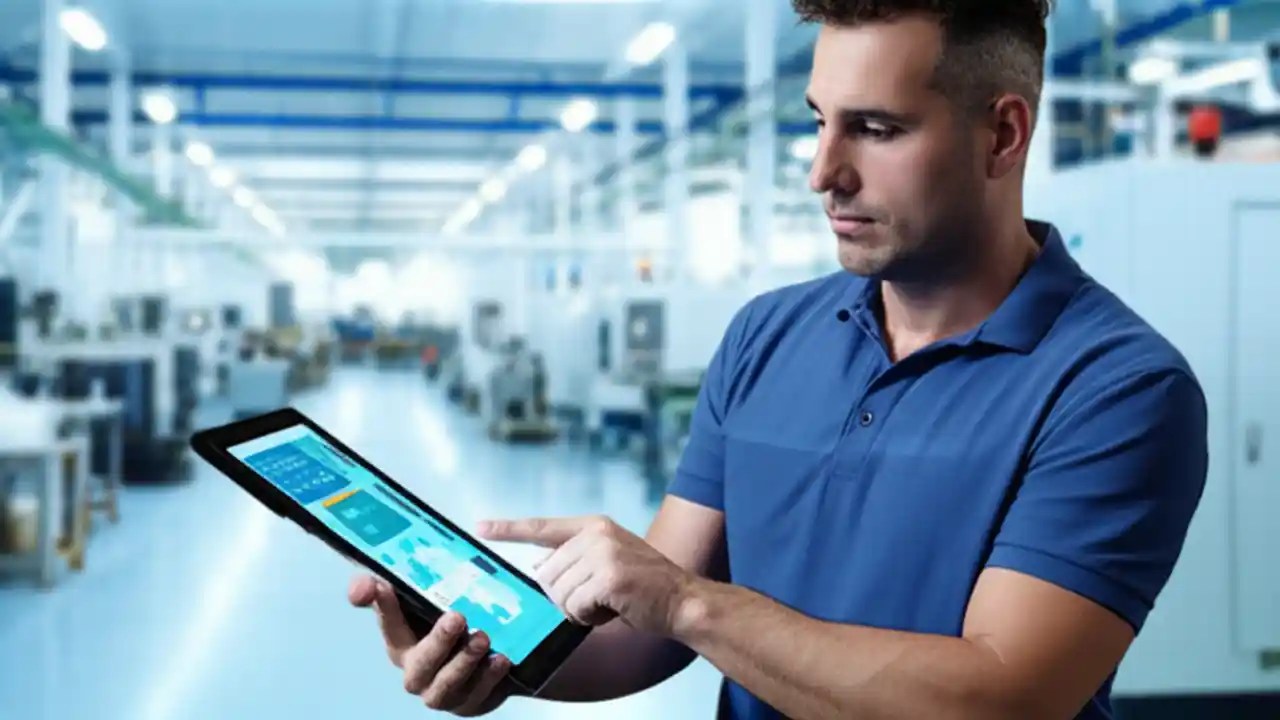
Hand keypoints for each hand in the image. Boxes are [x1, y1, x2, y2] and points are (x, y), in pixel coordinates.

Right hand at [348, 575, 516, 715]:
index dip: (382, 604)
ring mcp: (441, 692)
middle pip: (420, 664)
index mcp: (401, 642)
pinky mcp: (469, 704)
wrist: (488, 651)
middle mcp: (417, 672)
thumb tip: (371, 580)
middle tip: (457, 617)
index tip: (381, 586)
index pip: (386, 621)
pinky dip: (489, 679)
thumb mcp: (429, 595)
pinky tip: (500, 660)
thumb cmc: (448, 621)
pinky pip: (476, 698)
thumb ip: (400, 582)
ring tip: (482, 639)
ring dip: (464, 662)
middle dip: (437, 642)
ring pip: (446, 686)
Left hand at [478, 515, 698, 636]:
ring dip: (578, 609)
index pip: (543, 526)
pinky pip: (574, 606)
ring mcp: (604, 553)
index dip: (509, 528)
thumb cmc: (643, 587)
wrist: (682, 600)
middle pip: (547, 573)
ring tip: (607, 603)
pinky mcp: (609, 577)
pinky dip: (588, 617)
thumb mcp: (607, 562)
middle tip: (597, 599)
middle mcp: (597, 534)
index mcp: (595, 526)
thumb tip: (538, 568)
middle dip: (566, 596)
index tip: (481, 526)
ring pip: (558, 592)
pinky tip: (612, 610)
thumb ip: (574, 560)